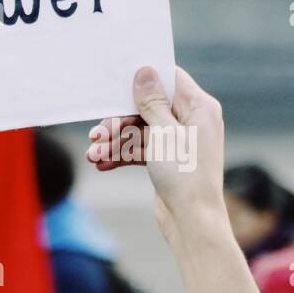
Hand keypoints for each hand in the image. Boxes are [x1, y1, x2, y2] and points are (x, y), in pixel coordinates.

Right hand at [86, 67, 260, 292]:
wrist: (191, 222)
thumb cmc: (185, 174)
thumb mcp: (163, 132)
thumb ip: (150, 101)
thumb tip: (144, 70)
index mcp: (199, 107)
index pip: (169, 79)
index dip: (143, 78)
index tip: (117, 79)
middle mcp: (190, 121)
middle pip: (147, 106)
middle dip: (119, 121)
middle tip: (98, 133)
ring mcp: (178, 141)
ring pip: (139, 130)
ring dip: (115, 141)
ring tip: (94, 154)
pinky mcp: (167, 159)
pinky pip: (140, 148)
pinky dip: (122, 154)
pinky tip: (102, 163)